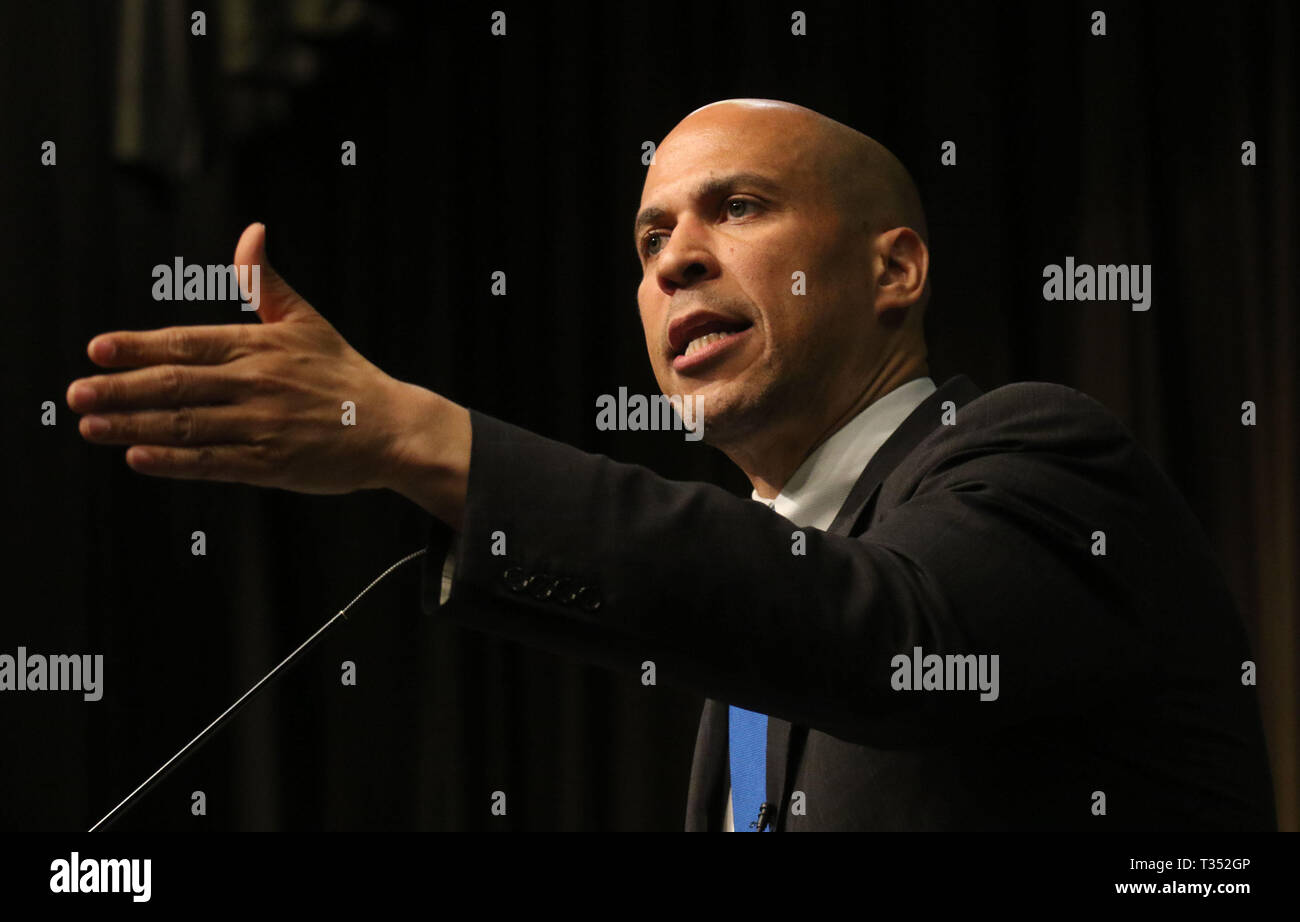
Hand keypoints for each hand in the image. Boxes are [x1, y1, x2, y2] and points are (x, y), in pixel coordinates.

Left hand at [66, 222, 419, 496]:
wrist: (392, 427)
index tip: (98, 349)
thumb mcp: (307, 321)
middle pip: (176, 385)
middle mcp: (257, 385)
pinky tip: (138, 456)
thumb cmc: (345, 374)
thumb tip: (251, 232)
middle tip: (77, 392)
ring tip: (91, 425)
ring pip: (186, 425)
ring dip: (134, 425)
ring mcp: (262, 427)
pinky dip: (174, 461)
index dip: (139, 346)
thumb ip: (266, 281)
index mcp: (260, 347)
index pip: (189, 343)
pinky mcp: (270, 464)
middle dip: (121, 389)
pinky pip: (213, 462)